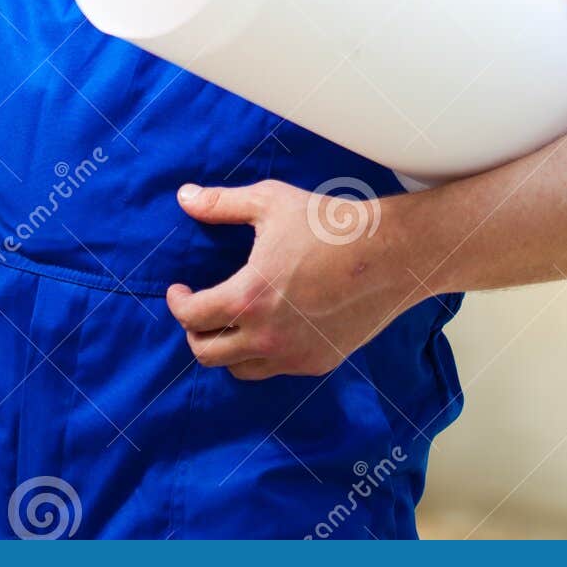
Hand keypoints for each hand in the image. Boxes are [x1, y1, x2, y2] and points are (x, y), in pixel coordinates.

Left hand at [165, 178, 415, 379]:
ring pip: (239, 370)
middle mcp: (267, 336)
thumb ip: (222, 204)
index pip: (193, 317)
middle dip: (194, 332)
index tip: (180, 290)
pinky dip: (261, 354)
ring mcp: (293, 355)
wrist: (389, 254)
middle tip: (200, 309)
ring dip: (226, 349)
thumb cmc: (328, 225)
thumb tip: (184, 197)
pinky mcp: (317, 363)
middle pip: (207, 354)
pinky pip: (274, 369)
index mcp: (249, 298)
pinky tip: (268, 327)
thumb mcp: (269, 203)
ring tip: (230, 321)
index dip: (177, 303)